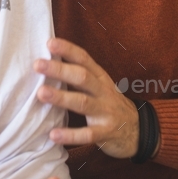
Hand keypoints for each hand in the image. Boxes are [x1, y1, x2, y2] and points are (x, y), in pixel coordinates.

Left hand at [34, 37, 139, 158]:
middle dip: (60, 70)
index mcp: (100, 77)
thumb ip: (79, 76)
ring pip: (83, 102)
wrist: (139, 130)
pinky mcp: (107, 133)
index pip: (84, 58)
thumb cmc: (109, 103)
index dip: (67, 49)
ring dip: (61, 97)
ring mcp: (106, 112)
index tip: (49, 43)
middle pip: (82, 77)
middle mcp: (103, 91)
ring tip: (41, 94)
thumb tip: (49, 62)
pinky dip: (70, 135)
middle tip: (38, 65)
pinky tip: (53, 134)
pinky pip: (88, 134)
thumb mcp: (99, 86)